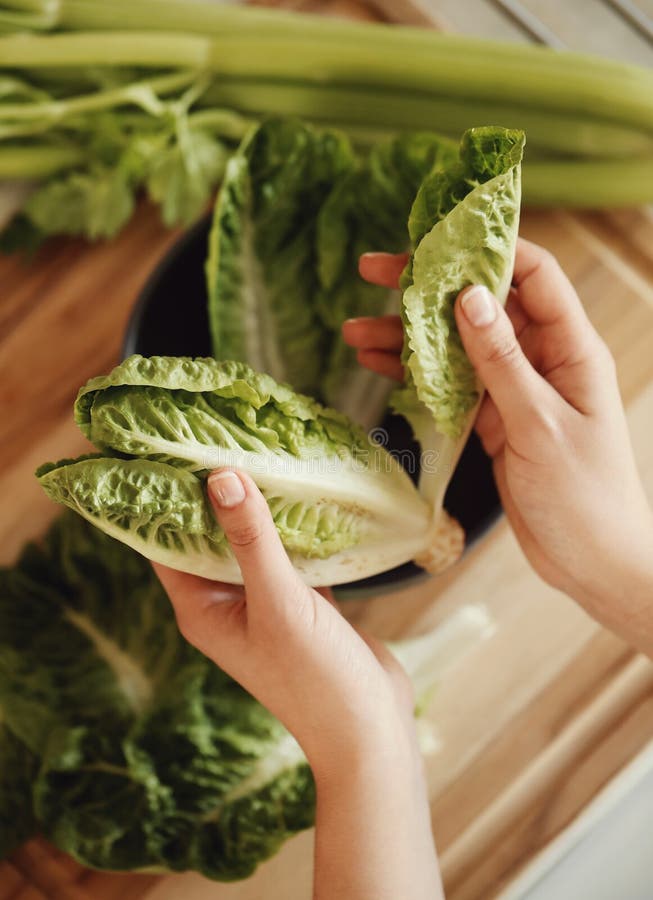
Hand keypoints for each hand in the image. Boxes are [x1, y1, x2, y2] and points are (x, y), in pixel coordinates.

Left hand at [155, 470, 442, 899]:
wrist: (371, 730)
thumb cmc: (315, 678)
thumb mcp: (279, 603)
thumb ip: (251, 540)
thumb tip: (219, 476)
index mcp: (202, 609)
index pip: (165, 543)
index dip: (161, 498)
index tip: (164, 450)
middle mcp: (227, 603)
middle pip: (209, 536)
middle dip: (214, 492)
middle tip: (220, 435)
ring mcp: (266, 601)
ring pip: (252, 542)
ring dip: (257, 506)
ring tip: (260, 450)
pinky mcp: (303, 600)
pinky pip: (290, 552)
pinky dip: (295, 526)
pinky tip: (307, 489)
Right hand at [344, 241, 652, 653]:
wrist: (591, 561)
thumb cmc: (585, 496)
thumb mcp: (541, 425)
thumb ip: (503, 362)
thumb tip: (470, 297)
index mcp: (571, 349)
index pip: (533, 275)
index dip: (488, 247)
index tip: (437, 237)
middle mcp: (542, 359)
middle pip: (482, 305)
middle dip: (429, 288)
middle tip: (373, 272)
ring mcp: (515, 389)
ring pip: (457, 347)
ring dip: (408, 337)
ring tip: (354, 331)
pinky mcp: (494, 420)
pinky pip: (451, 386)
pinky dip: (416, 375)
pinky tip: (378, 365)